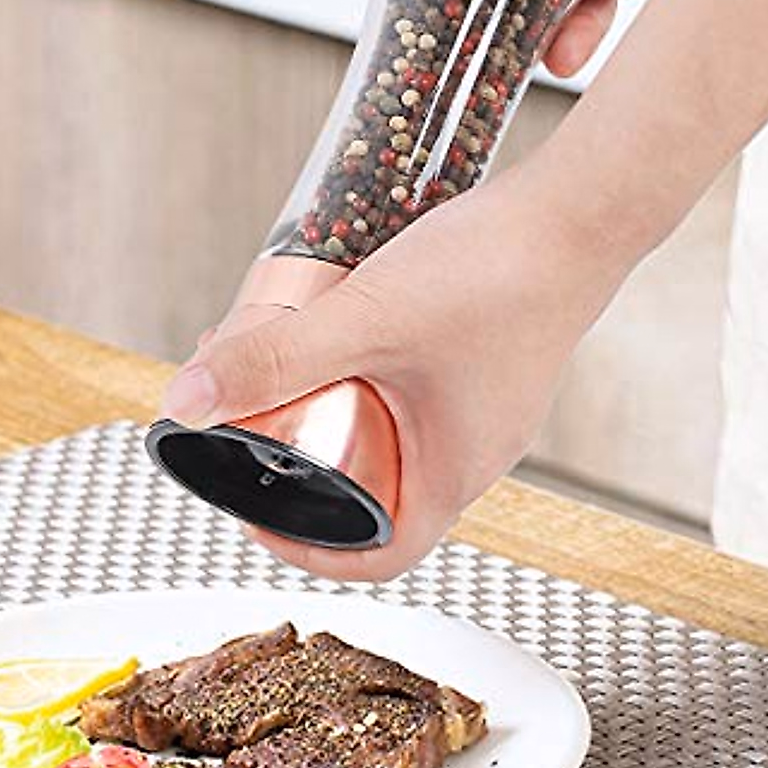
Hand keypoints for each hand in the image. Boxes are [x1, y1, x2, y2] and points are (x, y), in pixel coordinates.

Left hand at [161, 159, 638, 580]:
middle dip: (302, 465)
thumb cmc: (497, 273)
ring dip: (333, 412)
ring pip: (393, 438)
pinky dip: (367, 378)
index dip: (303, 547)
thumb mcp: (364, 320)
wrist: (581, 213)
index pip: (374, 555)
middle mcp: (474, 452)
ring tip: (287, 363)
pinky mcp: (488, 365)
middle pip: (374, 491)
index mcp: (451, 472)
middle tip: (253, 419)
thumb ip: (274, 358)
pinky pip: (415, 397)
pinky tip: (342, 331)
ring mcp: (485, 409)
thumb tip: (186, 402)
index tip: (255, 508)